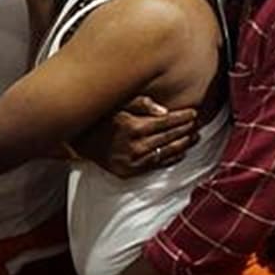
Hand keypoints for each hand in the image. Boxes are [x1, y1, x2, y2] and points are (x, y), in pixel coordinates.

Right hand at [74, 96, 198, 177]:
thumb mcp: (116, 104)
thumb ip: (141, 103)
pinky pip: (156, 165)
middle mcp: (135, 145)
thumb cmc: (98, 119)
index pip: (166, 121)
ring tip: (194, 137)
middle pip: (169, 136)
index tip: (193, 113)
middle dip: (186, 129)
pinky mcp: (129, 171)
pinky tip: (180, 152)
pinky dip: (171, 159)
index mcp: (133, 126)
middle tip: (197, 124)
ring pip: (166, 152)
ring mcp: (132, 160)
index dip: (182, 117)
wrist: (77, 142)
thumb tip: (164, 110)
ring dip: (183, 144)